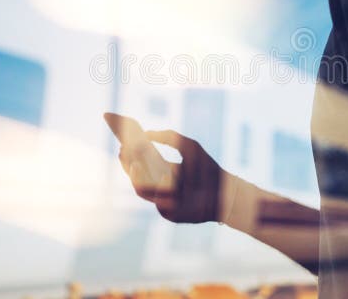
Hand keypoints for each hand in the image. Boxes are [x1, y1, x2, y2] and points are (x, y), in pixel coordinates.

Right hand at [104, 113, 222, 223]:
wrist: (226, 192)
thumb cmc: (207, 169)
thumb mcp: (189, 147)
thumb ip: (169, 137)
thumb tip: (146, 133)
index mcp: (160, 172)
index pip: (139, 164)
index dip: (129, 155)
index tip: (122, 142)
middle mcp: (159, 188)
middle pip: (136, 177)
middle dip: (128, 164)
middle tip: (124, 150)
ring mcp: (164, 202)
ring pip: (143, 191)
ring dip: (136, 178)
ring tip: (134, 162)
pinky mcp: (172, 214)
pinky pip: (159, 205)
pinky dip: (156, 194)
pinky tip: (157, 181)